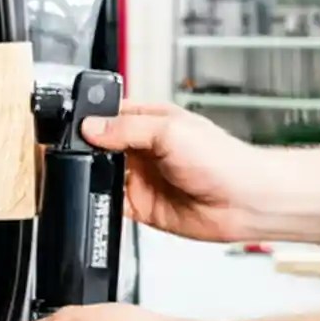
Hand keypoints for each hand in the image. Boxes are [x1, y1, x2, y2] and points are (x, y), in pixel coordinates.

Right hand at [81, 102, 266, 242]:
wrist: (245, 202)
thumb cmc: (224, 160)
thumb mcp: (171, 131)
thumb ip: (128, 128)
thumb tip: (92, 126)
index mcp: (152, 121)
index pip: (111, 114)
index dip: (91, 118)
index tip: (73, 124)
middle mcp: (145, 148)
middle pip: (102, 145)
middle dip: (87, 148)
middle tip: (74, 151)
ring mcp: (143, 178)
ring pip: (103, 174)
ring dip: (92, 174)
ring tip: (86, 172)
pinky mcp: (142, 207)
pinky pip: (112, 203)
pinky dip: (100, 201)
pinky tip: (96, 196)